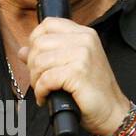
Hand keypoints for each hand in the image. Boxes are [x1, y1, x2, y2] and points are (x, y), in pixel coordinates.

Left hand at [20, 18, 129, 135]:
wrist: (113, 111)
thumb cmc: (93, 91)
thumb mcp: (72, 66)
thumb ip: (48, 54)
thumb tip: (22, 51)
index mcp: (84, 34)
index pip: (49, 24)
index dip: (34, 40)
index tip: (35, 58)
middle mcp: (84, 40)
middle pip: (40, 43)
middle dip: (32, 64)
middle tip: (39, 80)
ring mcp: (82, 55)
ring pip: (39, 61)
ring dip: (35, 80)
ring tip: (43, 90)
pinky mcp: (78, 73)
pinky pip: (46, 79)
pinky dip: (41, 91)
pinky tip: (46, 98)